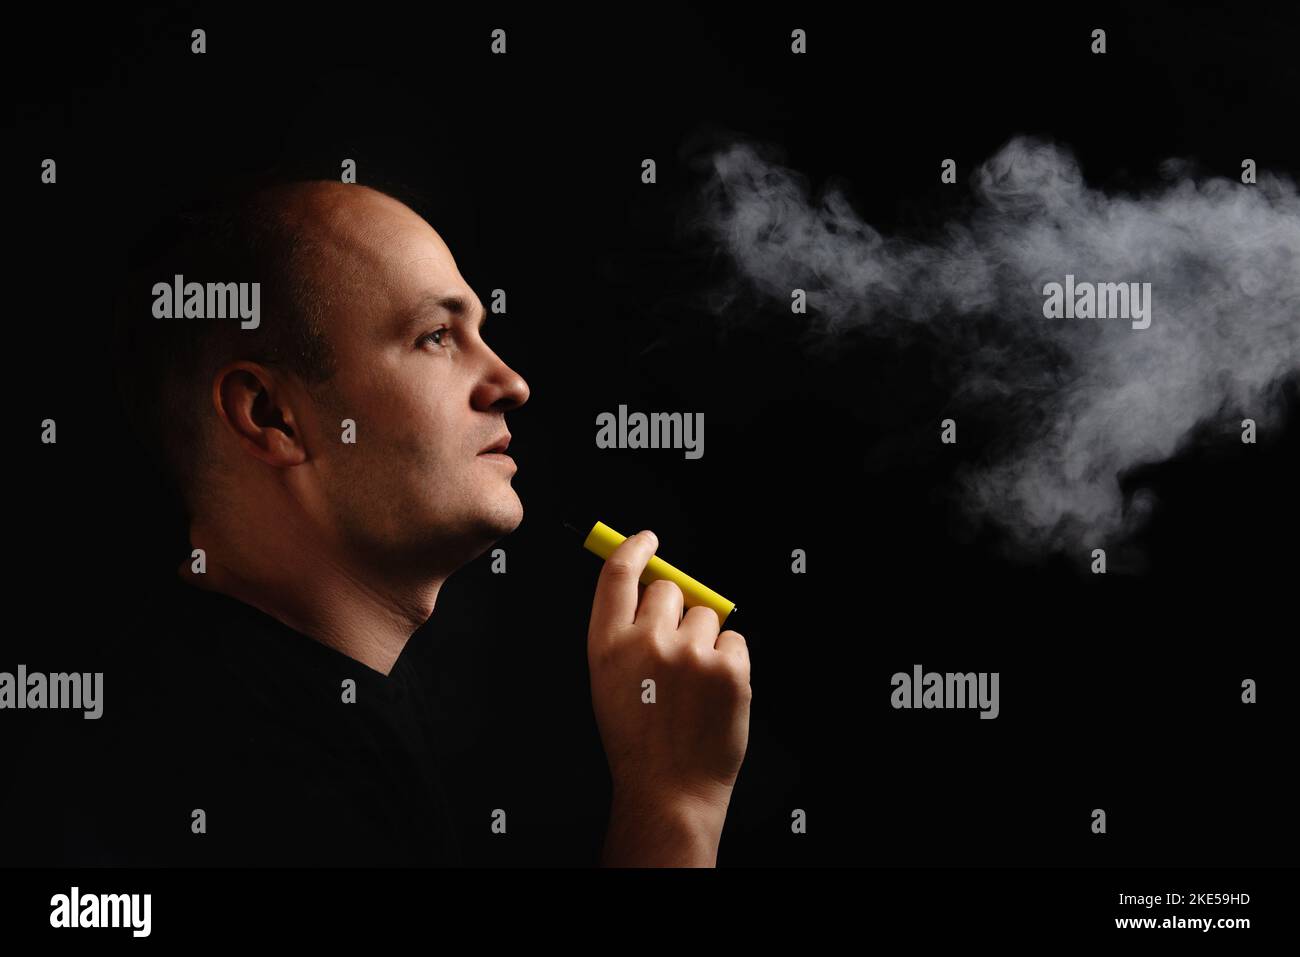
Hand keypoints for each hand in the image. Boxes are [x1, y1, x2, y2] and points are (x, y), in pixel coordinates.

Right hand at [586, 530, 751, 864]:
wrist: (669, 790)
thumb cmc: (638, 737)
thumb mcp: (609, 680)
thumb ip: (624, 631)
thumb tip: (651, 582)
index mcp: (608, 645)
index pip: (618, 574)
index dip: (633, 549)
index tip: (647, 540)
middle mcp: (647, 642)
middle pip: (670, 588)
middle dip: (676, 609)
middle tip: (675, 652)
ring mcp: (691, 654)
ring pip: (707, 615)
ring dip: (705, 639)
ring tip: (693, 686)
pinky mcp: (729, 668)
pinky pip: (735, 639)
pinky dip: (730, 661)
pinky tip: (714, 694)